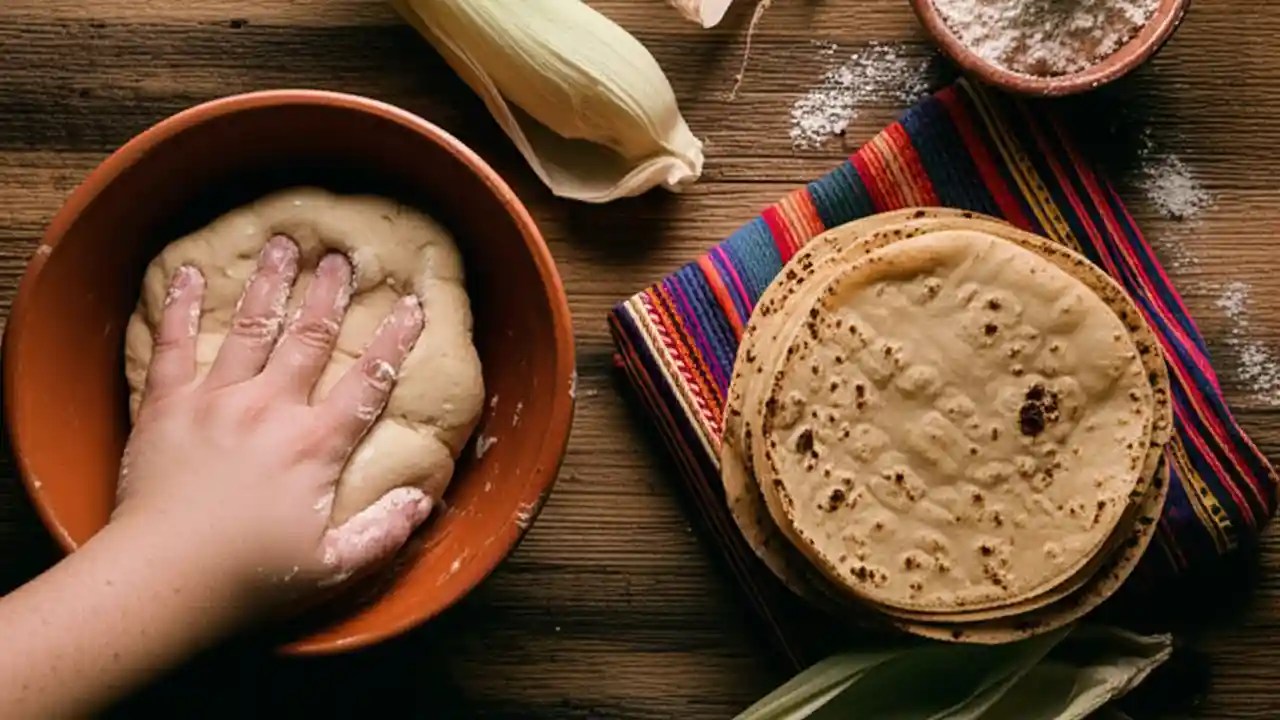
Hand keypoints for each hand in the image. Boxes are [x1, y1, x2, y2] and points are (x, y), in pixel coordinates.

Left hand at [114, 234, 431, 601]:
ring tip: (284, 245)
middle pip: (308, 338)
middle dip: (328, 293)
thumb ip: (383, 532)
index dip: (395, 341)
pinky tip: (186, 274)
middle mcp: (271, 409)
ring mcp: (217, 401)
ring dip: (270, 284)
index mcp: (315, 445)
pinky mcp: (168, 406)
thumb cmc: (248, 579)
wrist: (161, 579)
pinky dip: (179, 307)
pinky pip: (174, 345)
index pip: (367, 381)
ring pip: (250, 328)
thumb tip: (423, 501)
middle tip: (341, 257)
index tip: (412, 306)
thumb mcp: (333, 568)